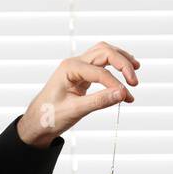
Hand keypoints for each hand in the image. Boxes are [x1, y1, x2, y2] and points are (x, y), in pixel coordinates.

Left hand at [16, 41, 139, 147]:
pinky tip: (125, 72)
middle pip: (104, 52)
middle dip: (122, 64)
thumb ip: (99, 101)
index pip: (100, 71)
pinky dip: (114, 67)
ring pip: (104, 53)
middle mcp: (74, 63)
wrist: (37, 122)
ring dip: (120, 59)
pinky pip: (101, 64)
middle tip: (134, 82)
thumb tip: (122, 94)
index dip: (115, 83)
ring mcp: (78, 67)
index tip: (126, 96)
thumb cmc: (50, 116)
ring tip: (135, 69)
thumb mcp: (75, 110)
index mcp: (69, 68)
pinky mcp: (82, 74)